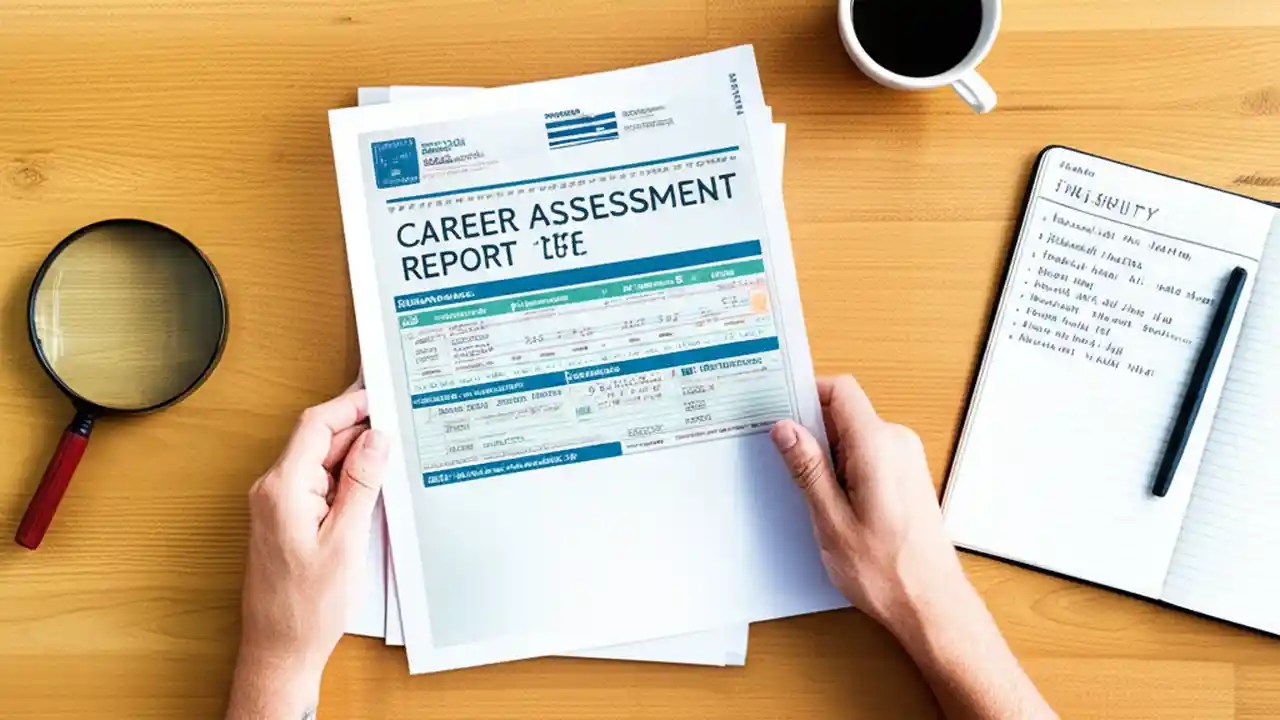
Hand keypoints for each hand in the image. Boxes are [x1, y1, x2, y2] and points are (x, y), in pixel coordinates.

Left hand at [227, 385, 388, 719]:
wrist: (280, 651)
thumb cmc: (307, 608)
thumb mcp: (345, 541)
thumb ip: (361, 484)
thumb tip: (375, 439)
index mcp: (282, 488)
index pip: (316, 426)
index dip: (350, 405)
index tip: (380, 395)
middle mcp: (273, 491)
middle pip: (318, 441)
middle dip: (359, 430)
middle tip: (399, 423)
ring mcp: (277, 505)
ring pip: (320, 462)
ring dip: (355, 457)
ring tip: (393, 457)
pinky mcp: (286, 520)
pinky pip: (318, 485)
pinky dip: (346, 480)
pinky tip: (372, 487)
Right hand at [772, 375, 1056, 718]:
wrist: (932, 605)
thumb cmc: (885, 570)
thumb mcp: (831, 520)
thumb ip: (808, 468)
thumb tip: (784, 428)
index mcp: (878, 446)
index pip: (839, 390)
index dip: (805, 393)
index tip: (776, 410)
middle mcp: (896, 443)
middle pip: (843, 412)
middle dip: (809, 431)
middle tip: (780, 462)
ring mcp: (905, 459)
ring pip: (853, 435)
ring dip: (826, 455)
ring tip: (807, 495)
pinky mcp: (906, 475)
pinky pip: (867, 454)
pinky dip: (843, 468)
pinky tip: (829, 503)